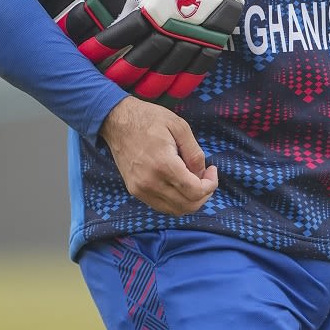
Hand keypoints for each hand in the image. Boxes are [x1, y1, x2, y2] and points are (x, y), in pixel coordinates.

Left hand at [63, 0, 245, 102]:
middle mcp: (176, 23)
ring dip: (147, 86)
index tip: (85, 54)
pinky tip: (163, 98)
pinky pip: (194, 74)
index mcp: (158, 4)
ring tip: (131, 95)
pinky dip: (178, 88)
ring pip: (167, 70)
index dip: (104, 46)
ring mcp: (196, 36)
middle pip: (144, 57)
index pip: (126, 31)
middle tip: (106, 82)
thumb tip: (91, 13)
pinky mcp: (212, 45)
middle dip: (122, 73)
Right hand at [100, 97, 217, 215]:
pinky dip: (176, 201)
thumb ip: (194, 153)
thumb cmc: (149, 119)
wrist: (117, 121)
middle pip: (188, 205)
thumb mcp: (179, 127)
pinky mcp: (135, 191)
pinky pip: (162, 206)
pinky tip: (179, 184)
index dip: (211, 185)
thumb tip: (201, 175)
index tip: (212, 170)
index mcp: (163, 165)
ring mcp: (141, 189)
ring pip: (175, 210)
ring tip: (194, 181)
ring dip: (191, 200)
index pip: (195, 191)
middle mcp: (150, 182)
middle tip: (207, 177)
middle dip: (204, 194)